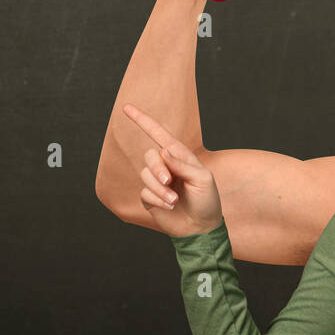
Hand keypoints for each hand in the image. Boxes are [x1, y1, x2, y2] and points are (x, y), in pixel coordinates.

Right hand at [121, 103, 223, 237]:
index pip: (160, 134)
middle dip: (157, 168)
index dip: (143, 120)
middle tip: (169, 182)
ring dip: (160, 189)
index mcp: (181, 156)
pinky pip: (144, 192)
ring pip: (145, 175)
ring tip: (175, 200)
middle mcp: (167, 166)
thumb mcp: (203, 179)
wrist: (201, 228)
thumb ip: (183, 164)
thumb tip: (162, 151)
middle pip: (149, 155)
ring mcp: (157, 182)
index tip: (126, 107)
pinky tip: (170, 207)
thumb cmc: (207, 201)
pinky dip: (157, 199)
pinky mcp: (150, 197)